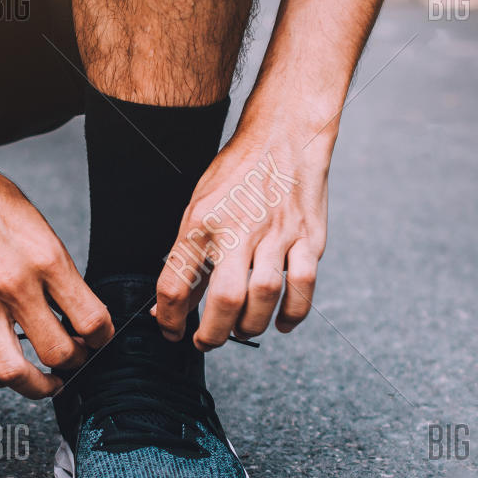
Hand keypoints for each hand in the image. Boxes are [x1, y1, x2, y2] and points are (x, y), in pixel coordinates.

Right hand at [0, 154, 112, 396]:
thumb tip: (73, 304)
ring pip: (13, 371)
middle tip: (74, 359)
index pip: (91, 318)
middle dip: (74, 362)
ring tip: (44, 383)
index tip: (98, 338)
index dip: (102, 337)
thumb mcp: (37, 224)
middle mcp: (13, 285)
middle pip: (57, 352)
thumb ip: (56, 268)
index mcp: (44, 258)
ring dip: (36, 386)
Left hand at [154, 137, 327, 349]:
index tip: (172, 332)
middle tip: (208, 342)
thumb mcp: (197, 207)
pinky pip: (303, 285)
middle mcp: (238, 229)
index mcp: (201, 222)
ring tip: (242, 329)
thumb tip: (169, 308)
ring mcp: (277, 233)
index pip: (176, 283)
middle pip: (224, 298)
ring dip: (251, 325)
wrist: (284, 135)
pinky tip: (281, 322)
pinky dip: (293, 313)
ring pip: (264, 296)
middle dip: (213, 334)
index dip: (169, 318)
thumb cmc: (236, 175)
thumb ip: (185, 257)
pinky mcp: (308, 237)